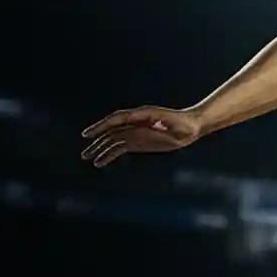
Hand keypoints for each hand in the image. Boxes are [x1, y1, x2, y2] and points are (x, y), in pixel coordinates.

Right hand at [80, 106, 202, 167]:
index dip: (102, 126)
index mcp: (142, 115)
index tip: (88, 133)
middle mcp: (135, 122)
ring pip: (113, 140)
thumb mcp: (175, 127)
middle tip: (84, 152)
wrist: (192, 126)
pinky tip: (101, 161)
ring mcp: (136, 131)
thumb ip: (160, 130)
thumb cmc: (185, 125)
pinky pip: (120, 147)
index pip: (118, 119)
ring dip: (100, 148)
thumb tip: (146, 131)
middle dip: (97, 140)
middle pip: (111, 130)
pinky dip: (110, 154)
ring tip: (88, 158)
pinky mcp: (139, 141)